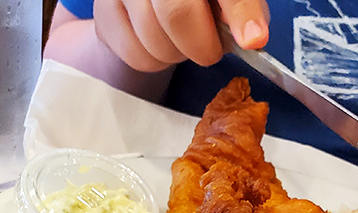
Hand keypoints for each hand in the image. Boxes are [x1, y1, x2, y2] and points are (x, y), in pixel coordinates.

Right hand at [93, 0, 269, 72]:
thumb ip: (242, 7)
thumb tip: (253, 37)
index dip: (240, 13)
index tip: (253, 40)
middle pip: (177, 13)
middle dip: (201, 45)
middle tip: (208, 47)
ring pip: (154, 41)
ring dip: (175, 54)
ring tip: (178, 37)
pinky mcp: (105, 10)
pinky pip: (136, 55)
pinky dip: (154, 60)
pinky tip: (158, 40)